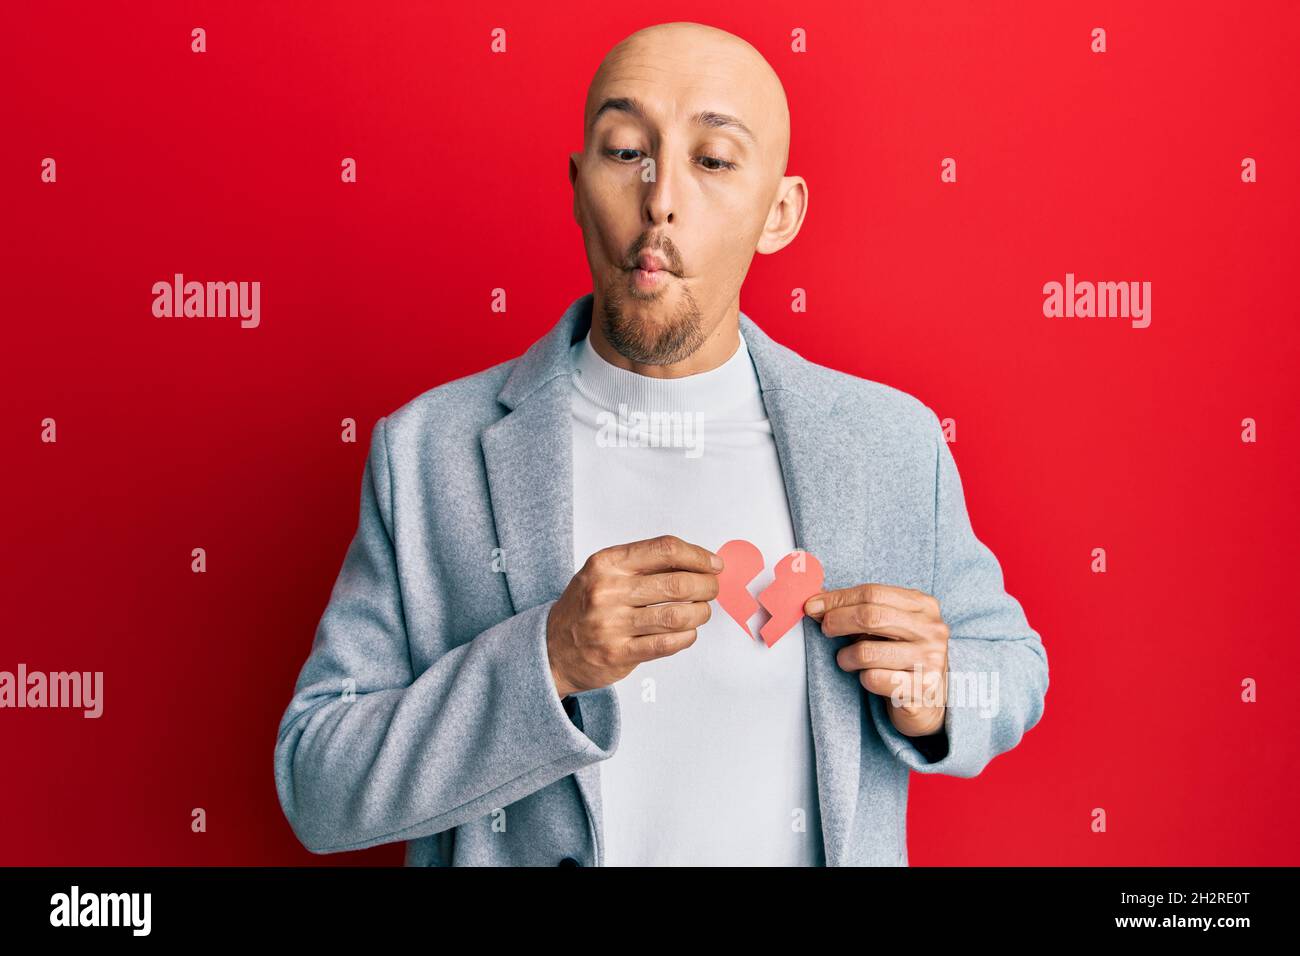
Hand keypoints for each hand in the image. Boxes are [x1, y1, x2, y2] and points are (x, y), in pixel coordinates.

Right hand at [546, 534, 722, 697]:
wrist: (551, 647)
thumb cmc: (585, 606)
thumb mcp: (604, 573)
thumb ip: (644, 565)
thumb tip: (697, 562)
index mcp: (607, 563)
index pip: (664, 550)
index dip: (697, 556)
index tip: (713, 564)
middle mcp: (607, 591)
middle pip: (676, 583)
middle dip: (706, 585)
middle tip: (712, 588)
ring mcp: (612, 624)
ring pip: (676, 615)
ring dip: (700, 613)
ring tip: (701, 611)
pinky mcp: (618, 653)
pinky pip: (667, 643)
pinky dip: (687, 636)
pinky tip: (687, 632)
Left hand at [804, 584, 948, 736]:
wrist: (929, 700)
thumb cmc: (900, 657)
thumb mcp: (887, 628)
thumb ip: (858, 611)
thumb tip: (816, 604)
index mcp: (923, 606)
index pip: (872, 593)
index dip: (838, 598)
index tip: (812, 605)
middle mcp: (931, 630)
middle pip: (870, 616)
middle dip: (837, 621)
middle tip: (824, 629)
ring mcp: (930, 659)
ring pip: (867, 652)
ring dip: (846, 656)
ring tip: (847, 660)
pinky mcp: (922, 688)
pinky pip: (874, 679)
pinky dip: (862, 678)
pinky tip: (868, 678)